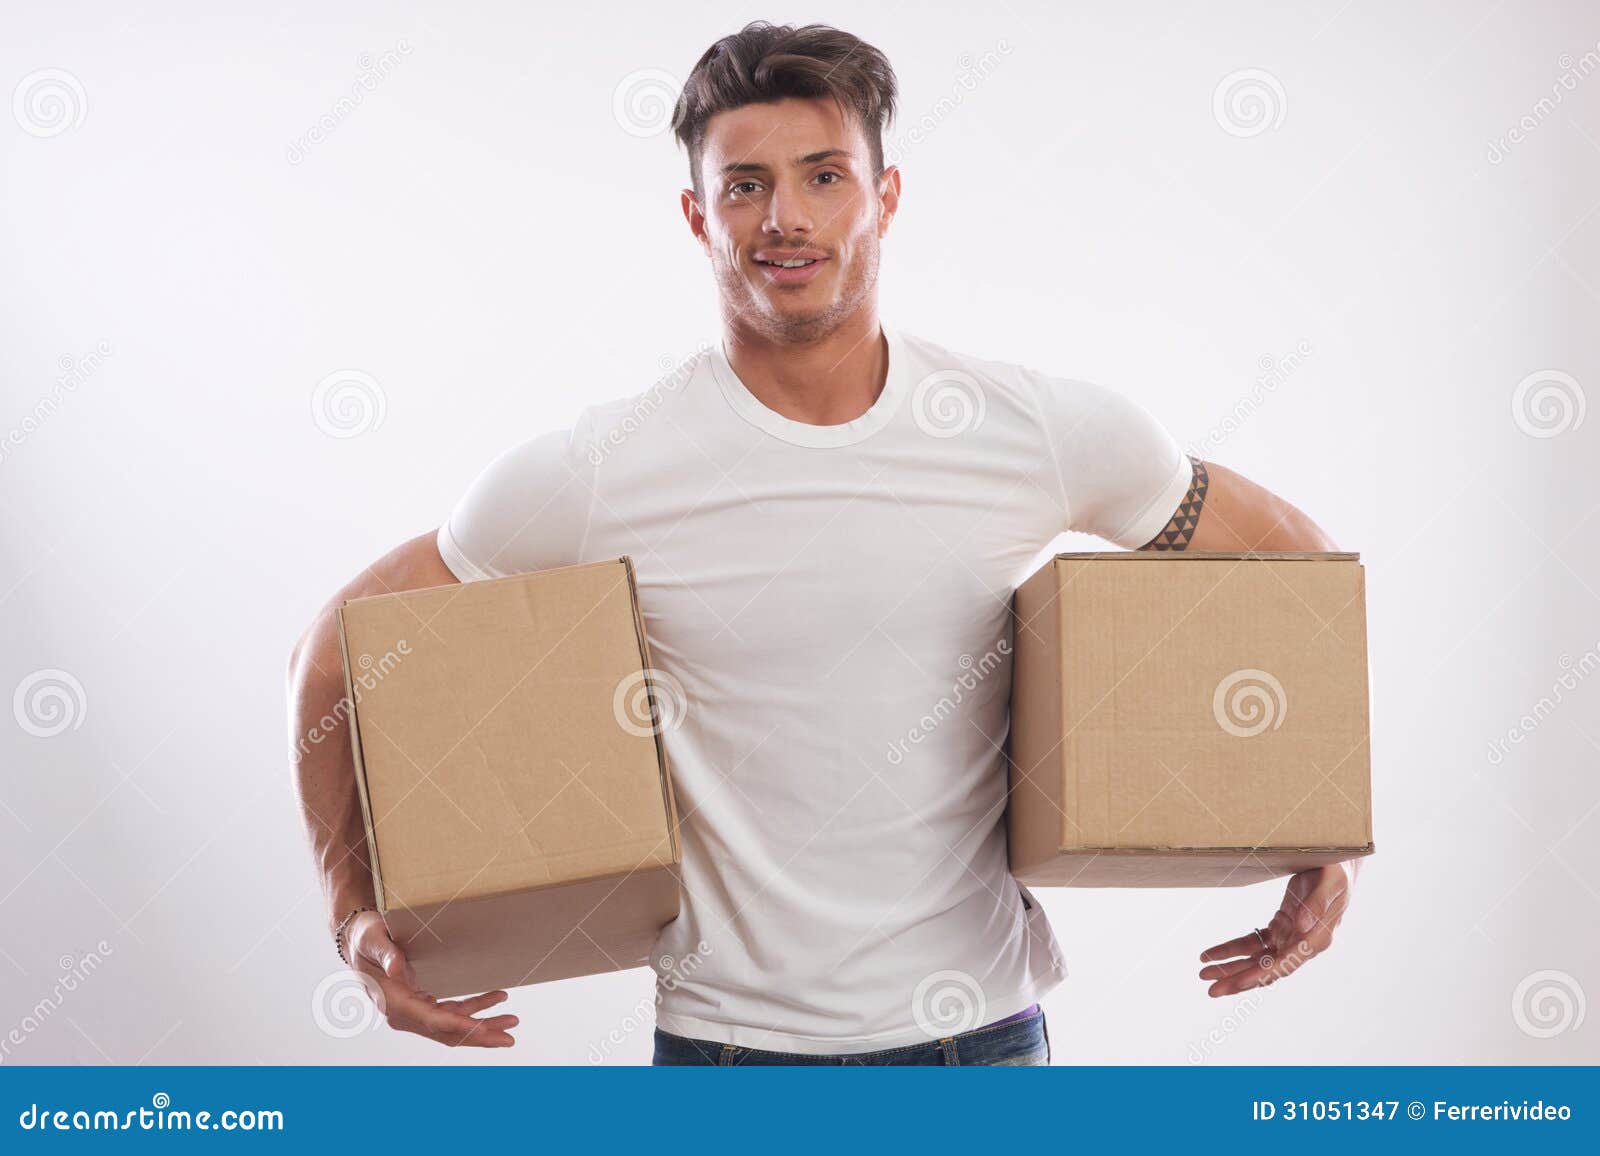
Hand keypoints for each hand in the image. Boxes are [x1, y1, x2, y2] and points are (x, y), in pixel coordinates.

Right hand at [346, 911, 517, 1046]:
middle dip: (479, 1035)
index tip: (484, 1030)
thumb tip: (398, 970)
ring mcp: (414, 1012)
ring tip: (511, 1019)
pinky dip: (473, 1009)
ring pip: (453, 1026)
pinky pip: (451, 1012)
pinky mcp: (422, 1004)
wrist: (358, 940)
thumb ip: (387, 954)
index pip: (432, 1021)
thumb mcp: (373, 940)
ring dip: (483, 1024)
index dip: (460, 1026)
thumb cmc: (366, 938)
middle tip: (509, 1038)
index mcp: (394, 1003)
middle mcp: (404, 1014)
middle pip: (447, 1032)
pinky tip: (495, 999)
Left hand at [1196, 862, 1352, 996]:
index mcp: (1316, 940)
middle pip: (1267, 969)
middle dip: (1238, 980)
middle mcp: (1302, 945)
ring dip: (1231, 967)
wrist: (1339, 864)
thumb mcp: (1330, 882)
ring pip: (1257, 960)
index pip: (1284, 965)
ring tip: (1204, 972)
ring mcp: (1290, 938)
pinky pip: (1254, 943)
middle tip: (1210, 989)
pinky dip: (1233, 949)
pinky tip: (1212, 954)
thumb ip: (1316, 905)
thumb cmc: (1337, 871)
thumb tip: (1302, 928)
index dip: (1260, 975)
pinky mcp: (1280, 928)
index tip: (1236, 984)